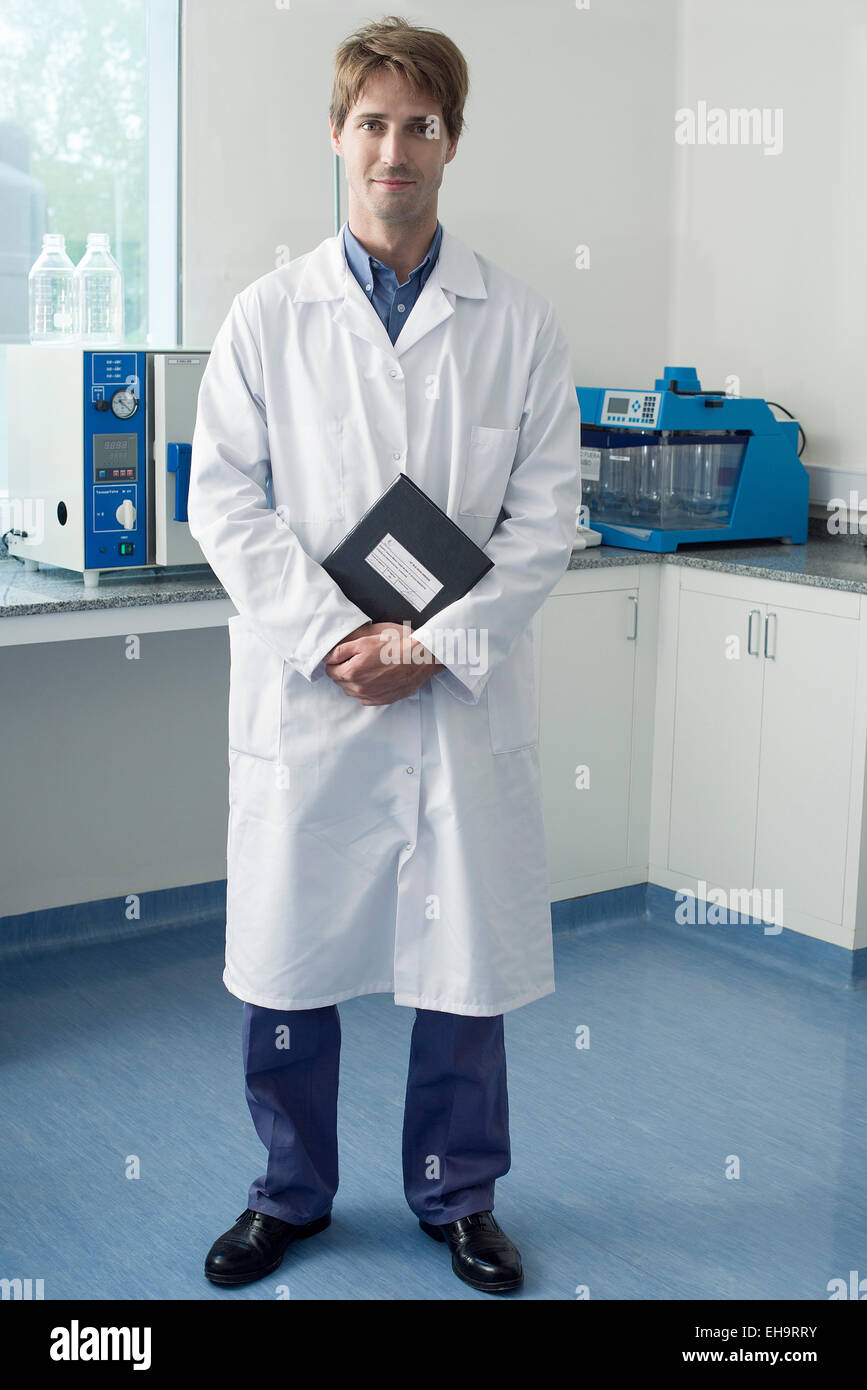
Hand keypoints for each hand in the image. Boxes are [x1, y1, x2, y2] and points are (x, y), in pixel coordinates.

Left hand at [324, 621, 443, 704]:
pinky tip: (376, 678)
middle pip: (340, 682)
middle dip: (344, 671)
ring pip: (352, 691)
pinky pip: (366, 698)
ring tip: (368, 668)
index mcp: (351, 673)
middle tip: (358, 660)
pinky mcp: (382, 700)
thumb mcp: (364, 642)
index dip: (335, 662)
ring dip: (354, 682)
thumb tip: (326, 657)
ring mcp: (371, 696)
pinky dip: (366, 690)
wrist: (418, 659)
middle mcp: (359, 688)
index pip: (330, 672)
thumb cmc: (394, 647)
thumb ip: (341, 651)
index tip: (344, 657)